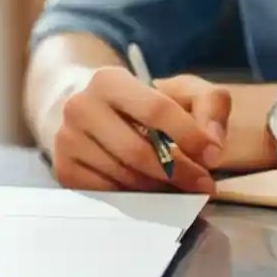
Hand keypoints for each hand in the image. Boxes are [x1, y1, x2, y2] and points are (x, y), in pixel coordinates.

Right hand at [50, 67, 229, 193]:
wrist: (94, 112)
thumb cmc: (145, 104)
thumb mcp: (183, 91)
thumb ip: (211, 105)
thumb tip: (213, 146)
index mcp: (109, 80)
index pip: (155, 110)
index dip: (189, 136)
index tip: (213, 157)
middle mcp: (80, 107)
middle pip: (137, 152)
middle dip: (178, 172)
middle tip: (202, 184)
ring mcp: (67, 140)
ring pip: (124, 177)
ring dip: (159, 188)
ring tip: (179, 185)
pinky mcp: (63, 169)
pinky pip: (108, 194)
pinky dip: (135, 197)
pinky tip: (148, 188)